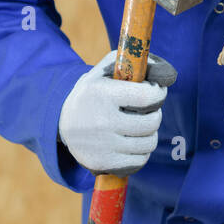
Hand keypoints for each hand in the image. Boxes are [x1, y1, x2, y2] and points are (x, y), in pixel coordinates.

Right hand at [58, 51, 175, 175]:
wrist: (61, 122)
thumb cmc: (92, 92)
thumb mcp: (104, 70)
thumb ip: (132, 61)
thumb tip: (163, 71)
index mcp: (103, 94)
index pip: (147, 96)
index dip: (159, 93)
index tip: (156, 91)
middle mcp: (102, 121)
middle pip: (152, 122)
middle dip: (155, 114)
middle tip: (147, 110)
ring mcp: (102, 145)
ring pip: (149, 143)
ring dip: (150, 133)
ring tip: (140, 125)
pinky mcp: (102, 163)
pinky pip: (140, 160)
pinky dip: (142, 151)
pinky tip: (133, 141)